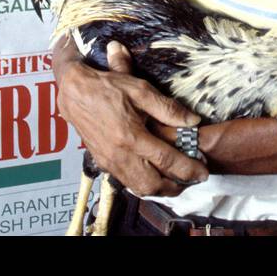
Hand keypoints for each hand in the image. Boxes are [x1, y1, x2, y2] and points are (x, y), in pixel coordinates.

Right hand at [52, 39, 209, 196]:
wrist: (74, 92)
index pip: (166, 160)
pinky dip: (143, 184)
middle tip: (192, 179)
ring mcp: (110, 161)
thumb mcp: (140, 90)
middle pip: (153, 184)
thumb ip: (167, 108)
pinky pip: (126, 181)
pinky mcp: (103, 162)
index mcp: (131, 136)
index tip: (202, 170)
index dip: (187, 168)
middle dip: (176, 186)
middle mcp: (120, 154)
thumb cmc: (107, 87)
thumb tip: (192, 121)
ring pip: (139, 188)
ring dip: (160, 188)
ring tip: (176, 180)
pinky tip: (154, 174)